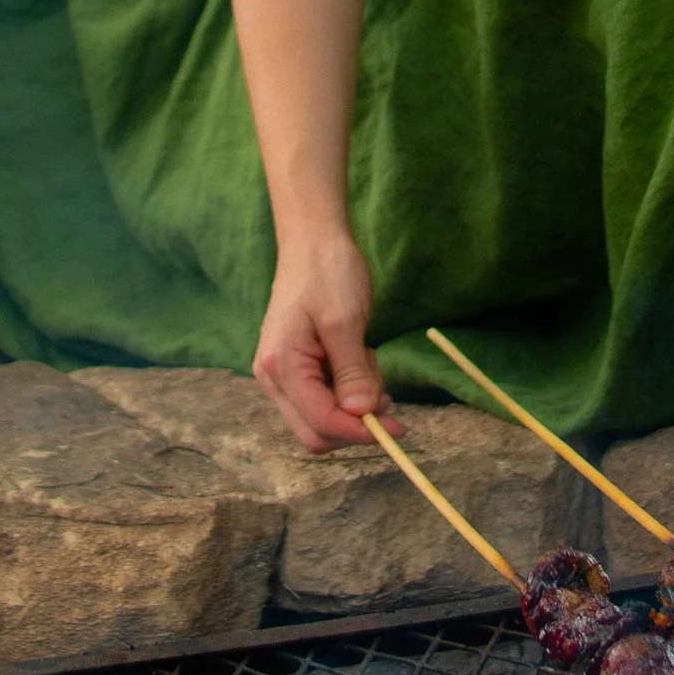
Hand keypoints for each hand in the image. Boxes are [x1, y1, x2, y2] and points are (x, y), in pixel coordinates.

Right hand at [253, 230, 388, 451]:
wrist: (313, 242)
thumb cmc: (327, 273)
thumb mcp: (345, 321)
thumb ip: (352, 372)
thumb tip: (363, 414)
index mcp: (281, 366)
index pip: (321, 422)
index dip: (361, 432)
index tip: (399, 428)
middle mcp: (274, 378)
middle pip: (316, 432)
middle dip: (356, 423)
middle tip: (386, 394)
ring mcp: (282, 375)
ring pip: (322, 418)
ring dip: (354, 404)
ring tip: (369, 359)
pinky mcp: (295, 370)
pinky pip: (324, 399)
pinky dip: (348, 391)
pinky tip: (359, 359)